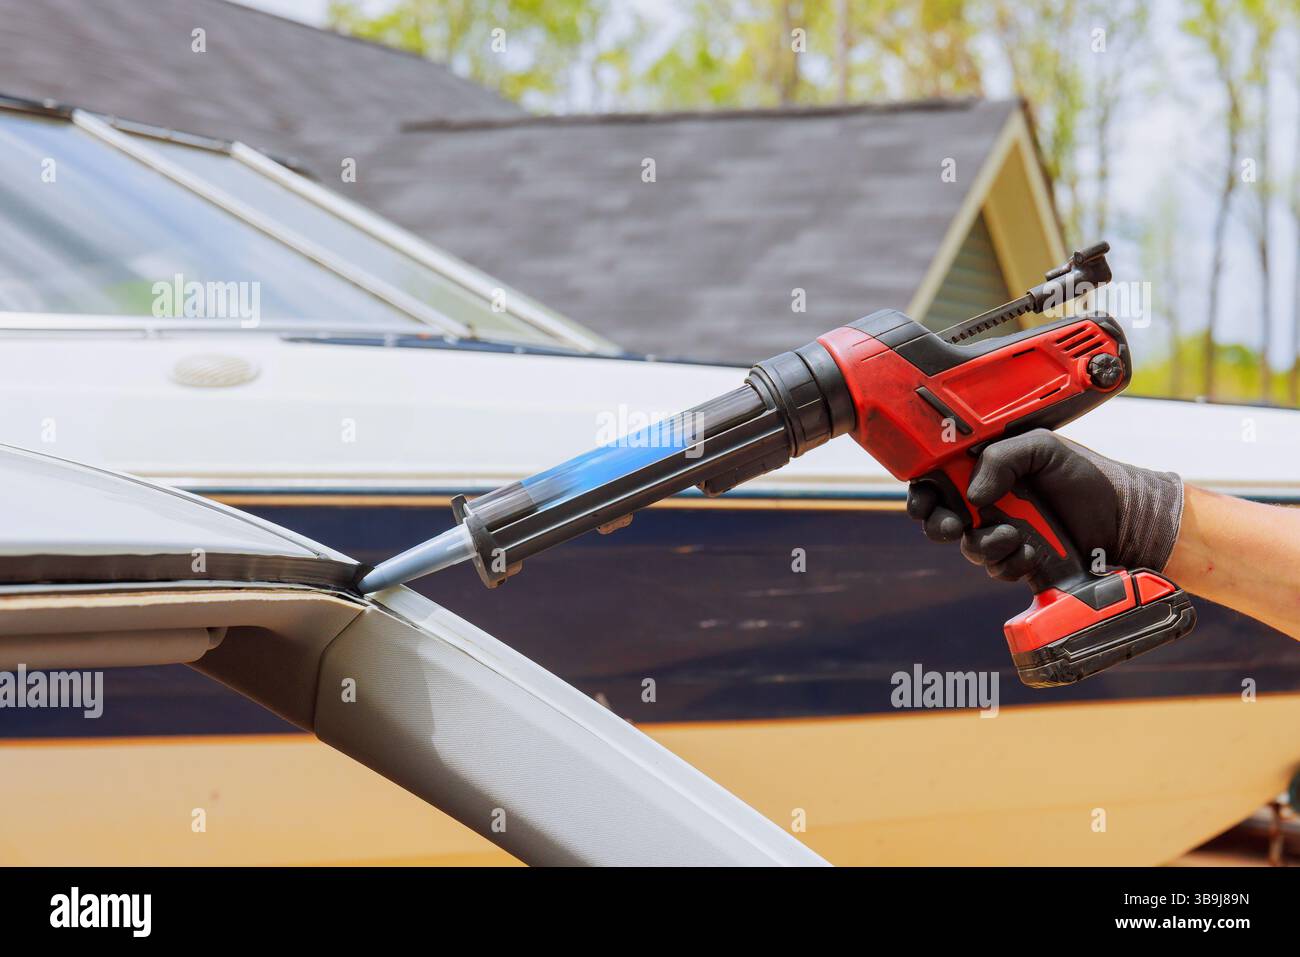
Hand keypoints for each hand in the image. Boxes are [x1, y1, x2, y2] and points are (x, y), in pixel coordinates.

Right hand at [906, 429, 1183, 581]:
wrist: (1129, 520)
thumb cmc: (1089, 477)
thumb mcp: (1045, 447)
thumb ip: (1002, 457)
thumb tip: (973, 493)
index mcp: (989, 469)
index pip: (938, 478)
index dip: (922, 491)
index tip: (925, 500)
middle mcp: (990, 502)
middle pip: (941, 517)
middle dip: (939, 524)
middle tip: (955, 524)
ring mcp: (1004, 533)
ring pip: (968, 546)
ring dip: (983, 544)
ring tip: (1012, 536)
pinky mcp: (1020, 561)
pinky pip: (996, 567)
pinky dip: (1009, 562)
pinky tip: (1032, 553)